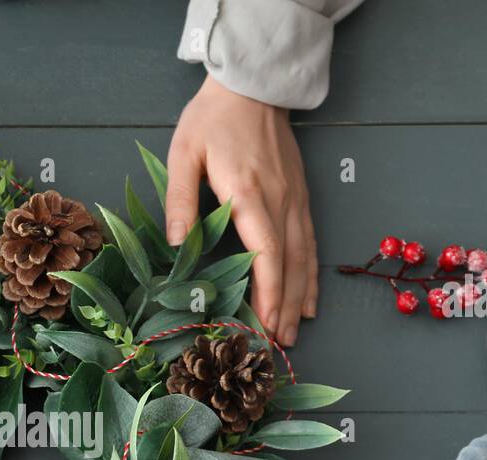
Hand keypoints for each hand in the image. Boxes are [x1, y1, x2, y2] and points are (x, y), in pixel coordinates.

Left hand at [166, 75, 317, 346]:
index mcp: (251, 195)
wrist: (253, 85)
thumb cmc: (212, 119)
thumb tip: (177, 244)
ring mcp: (295, 200)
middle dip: (283, 308)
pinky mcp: (300, 196)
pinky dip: (310, 275)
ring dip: (299, 299)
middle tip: (276, 347)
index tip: (264, 325)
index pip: (265, 254)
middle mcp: (280, 202)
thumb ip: (180, 200)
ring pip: (303, 258)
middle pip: (289, 265)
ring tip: (292, 335)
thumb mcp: (184, 154)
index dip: (267, 293)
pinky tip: (308, 300)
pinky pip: (309, 243)